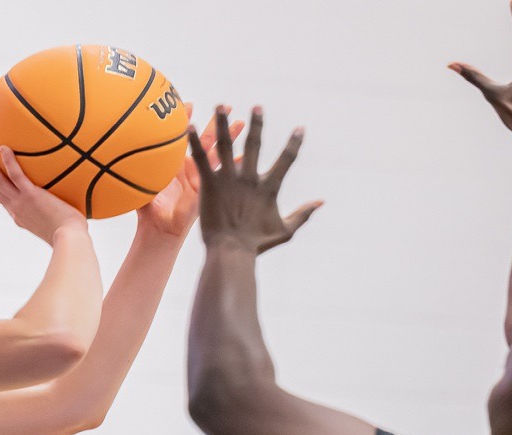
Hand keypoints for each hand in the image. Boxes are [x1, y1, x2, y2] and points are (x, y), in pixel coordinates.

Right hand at [0, 145, 89, 241]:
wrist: (69, 239)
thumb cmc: (70, 234)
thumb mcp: (57, 225)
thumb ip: (57, 214)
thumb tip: (69, 206)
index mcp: (19, 217)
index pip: (2, 200)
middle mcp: (16, 209)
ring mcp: (21, 202)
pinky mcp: (30, 195)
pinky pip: (15, 174)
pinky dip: (7, 161)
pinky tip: (4, 147)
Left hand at [136, 105, 240, 238]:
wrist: (159, 229)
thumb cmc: (147, 208)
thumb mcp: (139, 184)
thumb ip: (131, 171)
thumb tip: (116, 153)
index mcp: (174, 162)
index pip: (182, 135)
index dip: (185, 119)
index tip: (189, 103)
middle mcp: (190, 167)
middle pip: (206, 139)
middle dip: (215, 122)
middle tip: (225, 106)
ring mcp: (202, 177)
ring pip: (217, 153)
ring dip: (229, 139)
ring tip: (241, 123)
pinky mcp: (208, 189)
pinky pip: (222, 175)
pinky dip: (233, 166)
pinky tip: (244, 156)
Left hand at [187, 106, 321, 254]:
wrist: (231, 252)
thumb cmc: (258, 245)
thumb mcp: (286, 230)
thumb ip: (304, 214)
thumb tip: (322, 202)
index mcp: (269, 188)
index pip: (286, 160)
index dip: (294, 144)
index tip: (300, 129)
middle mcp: (250, 179)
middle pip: (254, 144)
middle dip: (256, 124)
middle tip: (257, 107)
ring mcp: (229, 180)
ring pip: (225, 145)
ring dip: (222, 123)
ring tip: (220, 105)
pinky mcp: (209, 184)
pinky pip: (201, 159)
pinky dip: (195, 142)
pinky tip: (190, 127)